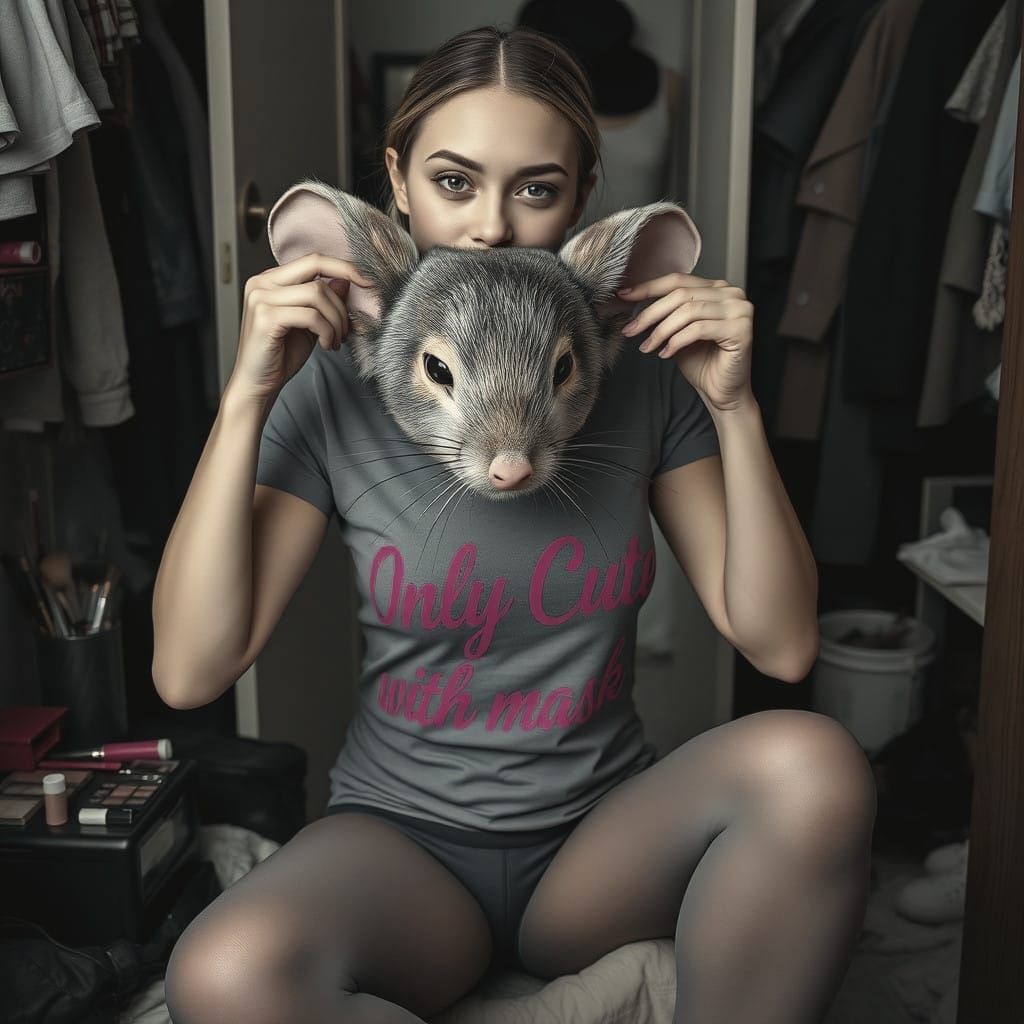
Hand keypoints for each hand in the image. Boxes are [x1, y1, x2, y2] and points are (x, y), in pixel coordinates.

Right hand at [226, 252, 373, 403]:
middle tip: (347, 330)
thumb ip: (324, 300)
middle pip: (316, 269)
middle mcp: (262, 283)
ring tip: (335, 341)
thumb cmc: (281, 355)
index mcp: (270, 279)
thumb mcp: (310, 323)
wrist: (257, 384)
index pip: (313, 259)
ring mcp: (261, 298)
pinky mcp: (265, 318)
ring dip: (336, 320)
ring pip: (317, 293)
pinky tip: (326, 345)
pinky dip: (326, 331)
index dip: (344, 267)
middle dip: (340, 301)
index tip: (368, 281)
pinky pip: (311, 316)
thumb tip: (345, 280)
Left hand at [618, 274, 754, 412]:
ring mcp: (739, 309)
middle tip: (630, 330)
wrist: (722, 392)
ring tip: (647, 347)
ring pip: (688, 311)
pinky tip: (666, 354)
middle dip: (650, 314)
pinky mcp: (741, 328)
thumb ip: (662, 314)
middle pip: (680, 294)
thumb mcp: (675, 332)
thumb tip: (630, 301)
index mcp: (716, 288)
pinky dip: (677, 341)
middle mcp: (731, 293)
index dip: (648, 287)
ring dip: (661, 330)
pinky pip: (698, 329)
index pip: (677, 280)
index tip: (623, 296)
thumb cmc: (701, 363)